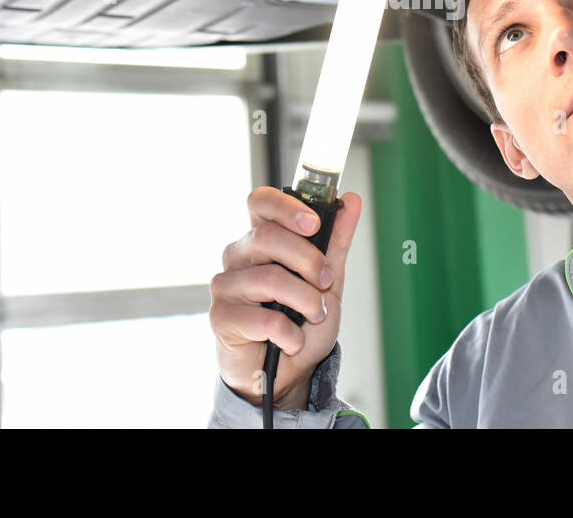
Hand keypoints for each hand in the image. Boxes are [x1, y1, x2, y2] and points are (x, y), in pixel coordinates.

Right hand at [209, 186, 361, 410]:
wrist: (288, 372)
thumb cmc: (301, 321)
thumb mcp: (327, 279)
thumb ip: (336, 240)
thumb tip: (351, 200)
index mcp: (260, 238)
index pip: (260, 202)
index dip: (286, 207)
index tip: (314, 223)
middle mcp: (237, 256)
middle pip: (267, 237)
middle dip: (308, 260)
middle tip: (325, 282)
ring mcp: (226, 286)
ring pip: (270, 278)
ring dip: (306, 301)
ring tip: (313, 316)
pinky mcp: (221, 318)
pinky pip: (264, 318)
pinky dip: (291, 334)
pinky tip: (291, 341)